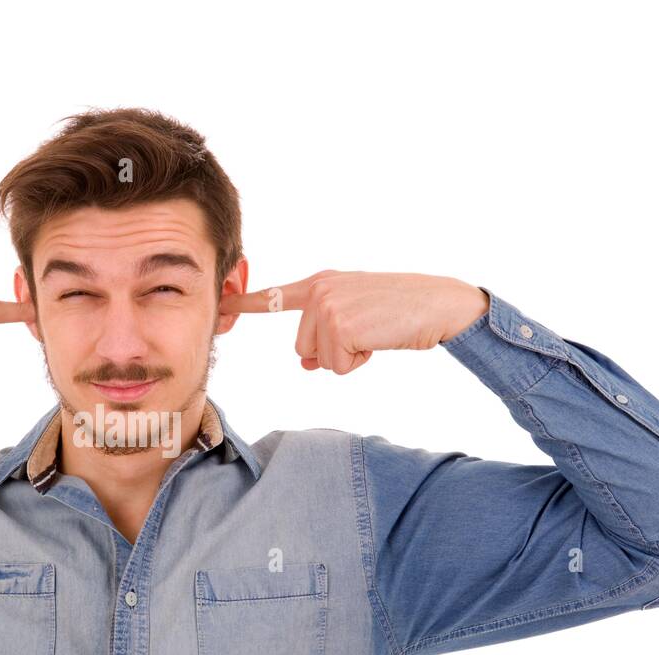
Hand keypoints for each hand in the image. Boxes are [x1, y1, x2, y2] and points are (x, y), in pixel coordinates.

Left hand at [219, 271, 488, 374]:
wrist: (437, 304)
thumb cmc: (400, 312)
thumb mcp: (356, 317)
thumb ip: (325, 334)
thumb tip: (306, 364)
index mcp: (321, 284)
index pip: (275, 296)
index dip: (244, 304)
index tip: (221, 305)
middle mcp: (320, 290)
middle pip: (302, 348)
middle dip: (333, 353)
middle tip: (366, 334)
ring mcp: (328, 306)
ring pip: (318, 359)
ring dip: (347, 358)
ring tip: (373, 335)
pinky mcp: (339, 324)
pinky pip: (336, 366)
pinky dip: (358, 363)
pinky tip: (378, 341)